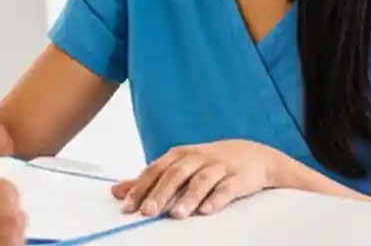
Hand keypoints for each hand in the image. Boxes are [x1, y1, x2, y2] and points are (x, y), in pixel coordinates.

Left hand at [111, 140, 281, 217]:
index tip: (128, 206)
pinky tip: (207, 211)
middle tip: (147, 212)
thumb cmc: (210, 163)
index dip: (141, 187)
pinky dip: (216, 199)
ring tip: (176, 214)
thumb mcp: (179, 167)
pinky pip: (227, 188)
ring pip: (201, 181)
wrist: (254, 155)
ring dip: (188, 197)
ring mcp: (219, 167)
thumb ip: (149, 180)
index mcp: (180, 155)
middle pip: (175, 175)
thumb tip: (116, 191)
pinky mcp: (239, 177)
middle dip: (160, 194)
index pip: (156, 170)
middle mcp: (197, 158)